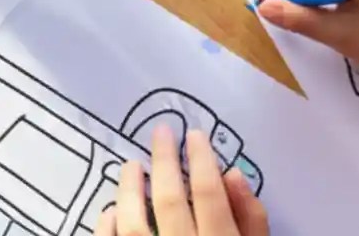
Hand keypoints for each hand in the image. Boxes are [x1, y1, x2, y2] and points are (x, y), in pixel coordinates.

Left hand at [96, 125, 268, 235]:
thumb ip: (251, 220)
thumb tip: (234, 174)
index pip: (209, 195)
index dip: (201, 160)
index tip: (193, 134)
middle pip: (170, 202)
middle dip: (164, 162)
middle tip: (160, 132)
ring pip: (134, 225)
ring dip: (129, 191)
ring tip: (130, 165)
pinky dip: (107, 228)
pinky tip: (110, 211)